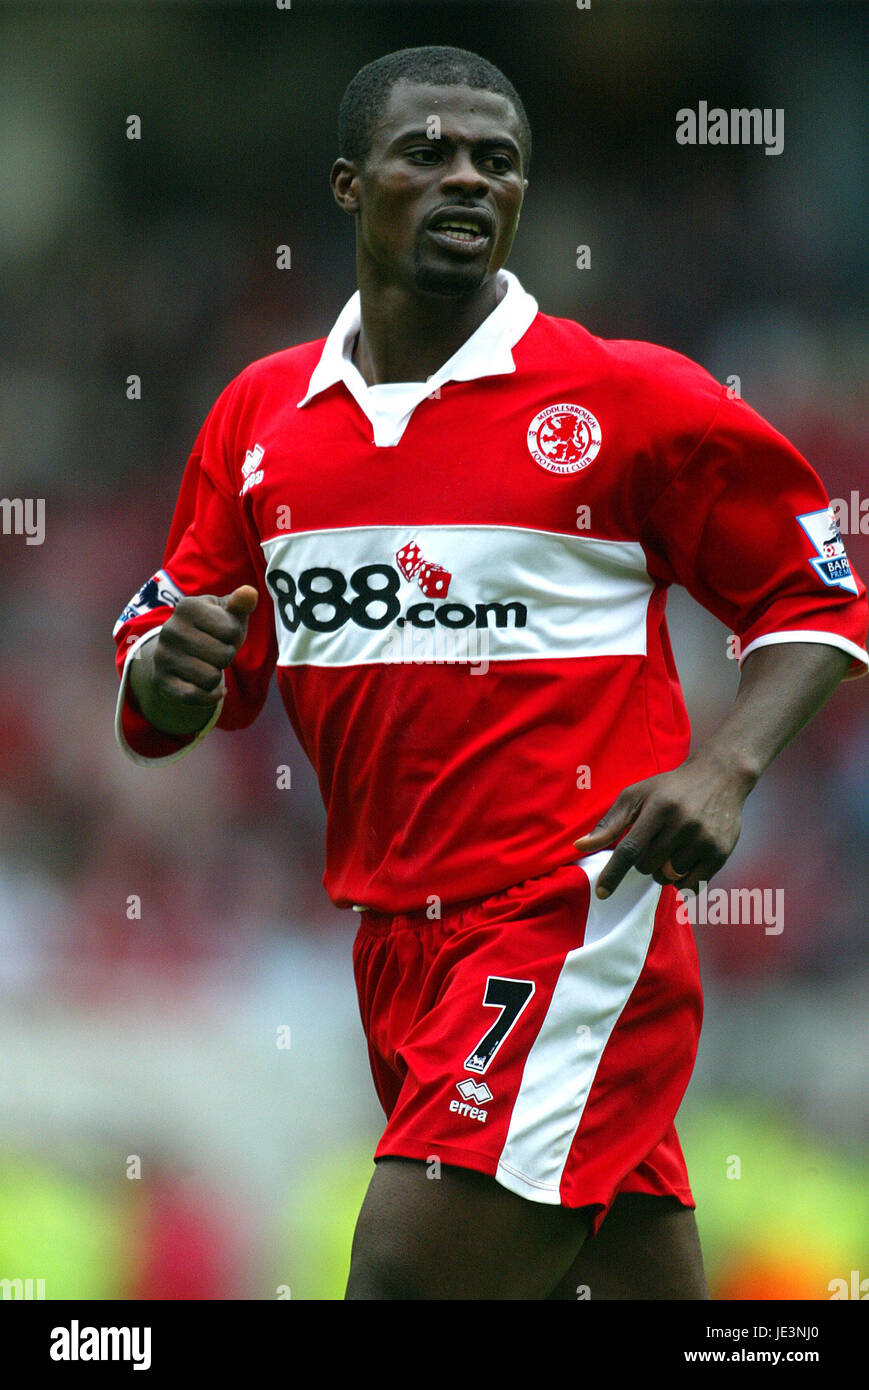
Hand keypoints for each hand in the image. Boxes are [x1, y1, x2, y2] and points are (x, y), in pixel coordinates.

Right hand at [150, 585, 258, 706]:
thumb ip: (241, 603)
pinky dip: (210, 696)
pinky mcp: (162, 681)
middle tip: (215, 652)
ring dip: (218, 676)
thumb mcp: (227, 614)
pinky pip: (195, 696)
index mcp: (187, 606)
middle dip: (227, 656)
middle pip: (224, 655)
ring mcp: (164, 656)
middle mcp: (170, 629)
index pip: (232, 630)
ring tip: (208, 666)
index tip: (222, 634)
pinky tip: (212, 689)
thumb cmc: (212, 630)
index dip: (235, 636)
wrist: (177, 653)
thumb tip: (250, 593)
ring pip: (212, 678)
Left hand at [573, 754, 749, 899]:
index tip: (602, 893)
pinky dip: (681, 879)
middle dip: (643, 861)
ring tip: (671, 848)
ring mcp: (704, 840)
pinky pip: (691, 885)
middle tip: (654, 842)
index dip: (614, 873)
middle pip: (647, 866)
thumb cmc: (669, 789)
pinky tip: (684, 860)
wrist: (719, 777)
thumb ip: (610, 823)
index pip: (630, 849)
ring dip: (662, 870)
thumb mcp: (636, 796)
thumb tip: (580, 846)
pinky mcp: (720, 853)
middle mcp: (684, 824)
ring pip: (668, 877)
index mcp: (659, 808)